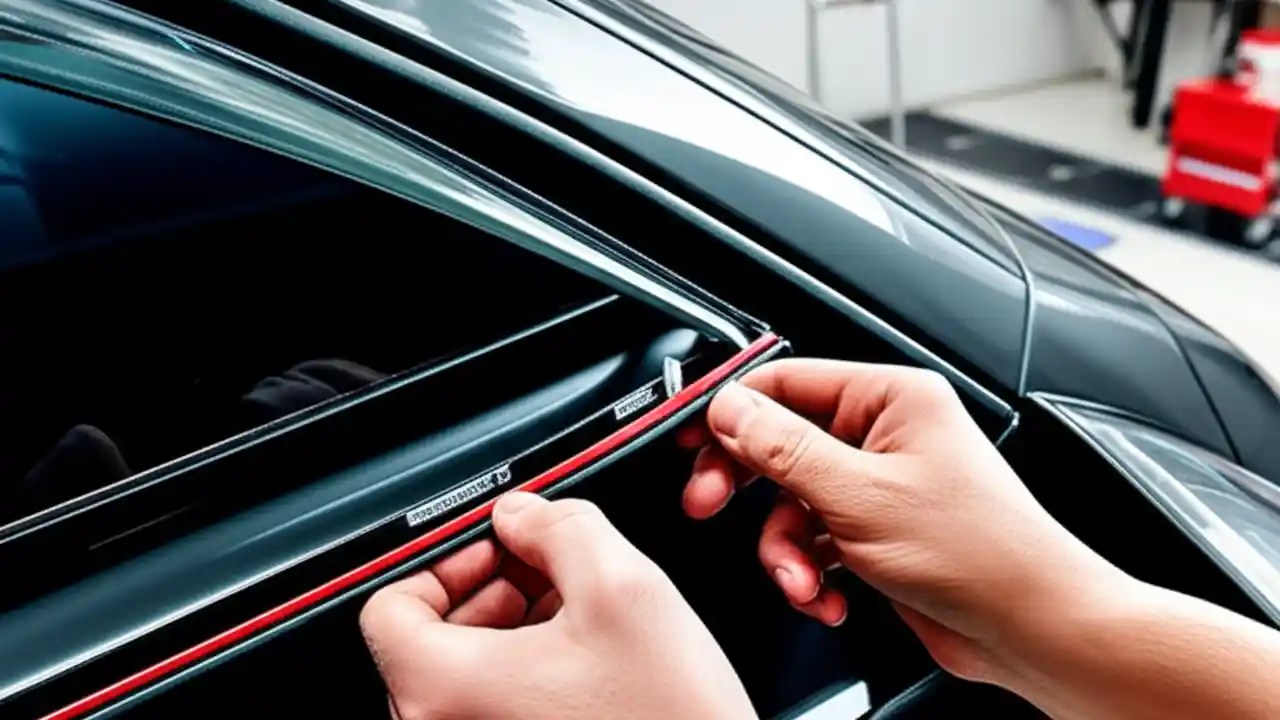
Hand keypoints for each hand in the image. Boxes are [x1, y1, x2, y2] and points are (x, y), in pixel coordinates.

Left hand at [360, 492, 754, 719]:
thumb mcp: (623, 586)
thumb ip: (558, 525)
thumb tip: (520, 512)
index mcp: (444, 687)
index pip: (386, 605)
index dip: (446, 559)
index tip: (497, 547)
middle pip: (427, 637)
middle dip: (492, 588)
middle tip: (549, 571)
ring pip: (464, 673)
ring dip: (513, 629)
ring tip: (580, 617)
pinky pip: (490, 708)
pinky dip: (525, 674)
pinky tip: (585, 661)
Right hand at [678, 360, 1125, 683]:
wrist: (1031, 627)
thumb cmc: (980, 553)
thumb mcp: (858, 495)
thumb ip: (782, 448)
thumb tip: (729, 409)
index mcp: (891, 398)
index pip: (788, 382)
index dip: (732, 410)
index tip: (692, 439)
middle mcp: (886, 434)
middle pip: (781, 443)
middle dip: (748, 485)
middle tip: (709, 505)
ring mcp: (881, 485)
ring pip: (792, 502)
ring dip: (784, 548)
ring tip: (799, 579)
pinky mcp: (877, 532)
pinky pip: (815, 539)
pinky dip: (810, 572)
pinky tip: (826, 596)